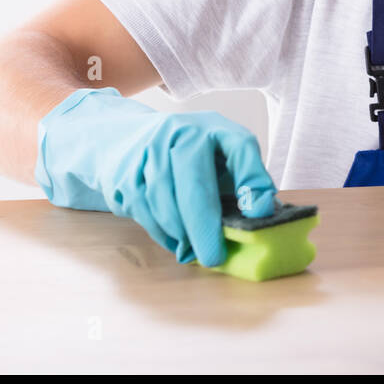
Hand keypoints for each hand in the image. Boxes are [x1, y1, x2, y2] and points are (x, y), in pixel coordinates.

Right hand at [35, 88, 276, 265]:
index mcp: (213, 127)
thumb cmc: (188, 153)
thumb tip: (261, 212)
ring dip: (182, 234)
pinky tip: (176, 241)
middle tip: (214, 257)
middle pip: (193, 185)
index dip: (252, 179)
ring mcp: (147, 152)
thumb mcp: (222, 154)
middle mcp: (179, 133)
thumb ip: (245, 178)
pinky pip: (143, 212)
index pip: (240, 147)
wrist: (122, 136)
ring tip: (196, 250)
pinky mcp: (123, 174)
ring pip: (165, 203)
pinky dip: (162, 233)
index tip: (258, 212)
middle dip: (204, 227)